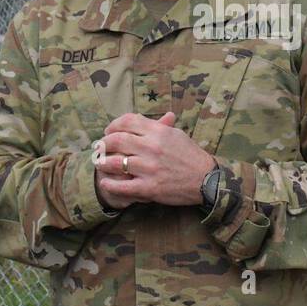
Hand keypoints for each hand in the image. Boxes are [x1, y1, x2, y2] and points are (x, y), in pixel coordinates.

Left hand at [93, 111, 215, 207]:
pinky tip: (105, 183)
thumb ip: (158, 126)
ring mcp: (150, 168)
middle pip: (116, 140)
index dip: (113, 125)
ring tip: (99, 163)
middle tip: (100, 148)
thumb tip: (143, 118)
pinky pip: (122, 186)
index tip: (108, 131)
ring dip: (102, 162)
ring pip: (115, 162)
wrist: (207, 180)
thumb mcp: (176, 135)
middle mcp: (152, 148)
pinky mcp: (150, 187)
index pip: (127, 121)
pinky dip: (110, 185)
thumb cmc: (191, 156)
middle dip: (103, 143)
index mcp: (159, 132)